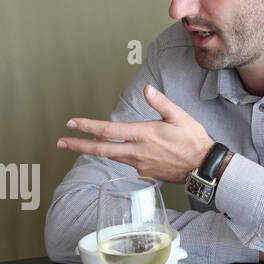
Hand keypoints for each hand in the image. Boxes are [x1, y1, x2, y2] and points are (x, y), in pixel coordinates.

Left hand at [57, 84, 213, 182]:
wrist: (203, 167)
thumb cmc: (194, 141)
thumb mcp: (180, 117)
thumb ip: (161, 103)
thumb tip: (147, 89)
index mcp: (143, 134)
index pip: (108, 130)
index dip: (87, 127)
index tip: (71, 124)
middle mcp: (137, 152)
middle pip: (100, 150)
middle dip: (78, 145)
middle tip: (60, 142)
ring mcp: (139, 165)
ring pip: (111, 157)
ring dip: (95, 150)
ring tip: (84, 143)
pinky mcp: (144, 174)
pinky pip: (126, 165)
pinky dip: (118, 157)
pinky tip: (119, 151)